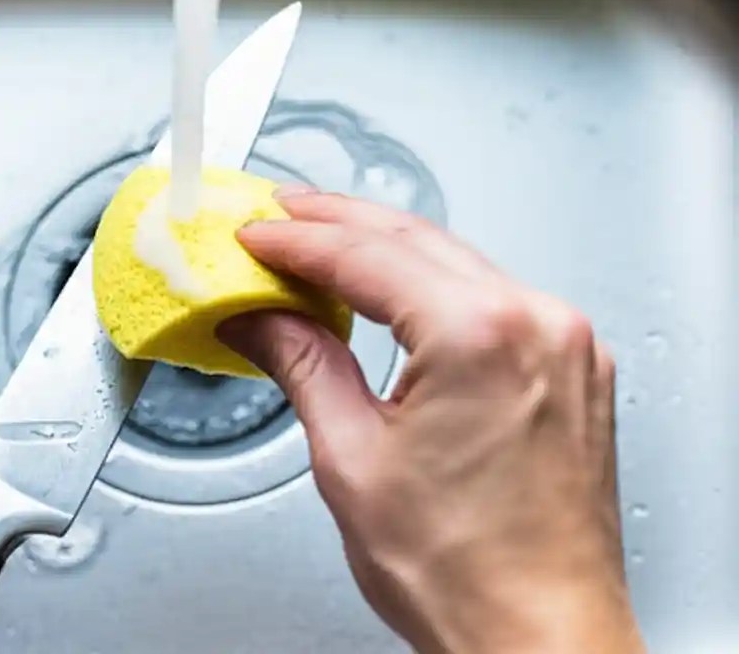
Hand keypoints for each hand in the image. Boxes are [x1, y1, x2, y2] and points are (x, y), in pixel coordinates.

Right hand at [218, 189, 643, 653]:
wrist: (540, 637)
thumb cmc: (466, 574)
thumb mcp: (351, 457)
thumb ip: (302, 365)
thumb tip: (260, 320)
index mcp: (480, 337)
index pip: (366, 256)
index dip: (296, 240)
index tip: (253, 234)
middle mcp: (537, 324)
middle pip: (417, 239)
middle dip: (339, 222)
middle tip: (281, 216)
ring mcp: (566, 344)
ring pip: (457, 262)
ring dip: (385, 249)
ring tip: (323, 249)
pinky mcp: (574, 368)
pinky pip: (493, 298)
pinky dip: (433, 286)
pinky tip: (394, 293)